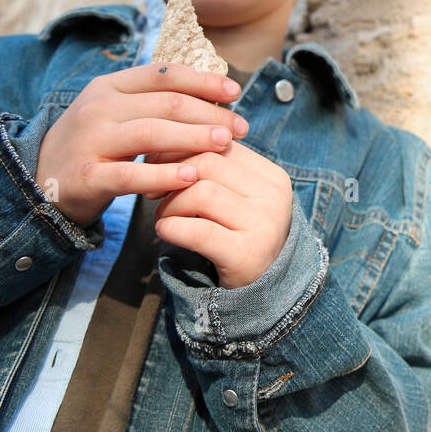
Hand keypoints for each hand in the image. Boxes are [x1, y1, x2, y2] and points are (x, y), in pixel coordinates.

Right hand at [33, 62, 247, 226]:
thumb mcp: (117, 112)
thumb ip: (155, 101)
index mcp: (109, 86)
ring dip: (193, 137)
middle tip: (240, 128)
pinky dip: (164, 174)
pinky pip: (131, 174)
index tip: (234, 92)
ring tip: (225, 144)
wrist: (41, 182)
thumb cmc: (95, 145)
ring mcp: (90, 141)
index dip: (203, 80)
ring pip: (150, 133)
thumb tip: (213, 93)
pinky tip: (192, 176)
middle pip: (165, 103)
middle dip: (209, 113)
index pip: (163, 74)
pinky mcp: (87, 176)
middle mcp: (98, 108)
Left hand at [150, 140, 293, 288]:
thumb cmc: (236, 233)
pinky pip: (198, 231)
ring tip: (164, 217)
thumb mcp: (234, 196)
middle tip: (155, 195)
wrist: (262, 288)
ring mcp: (264, 226)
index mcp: (272, 176)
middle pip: (208, 164)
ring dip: (169, 204)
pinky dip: (171, 227)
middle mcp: (274, 197)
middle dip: (172, 177)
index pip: (219, 144)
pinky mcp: (247, 255)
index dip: (181, 151)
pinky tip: (165, 231)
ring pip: (200, 192)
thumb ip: (211, 169)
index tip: (158, 166)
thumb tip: (159, 148)